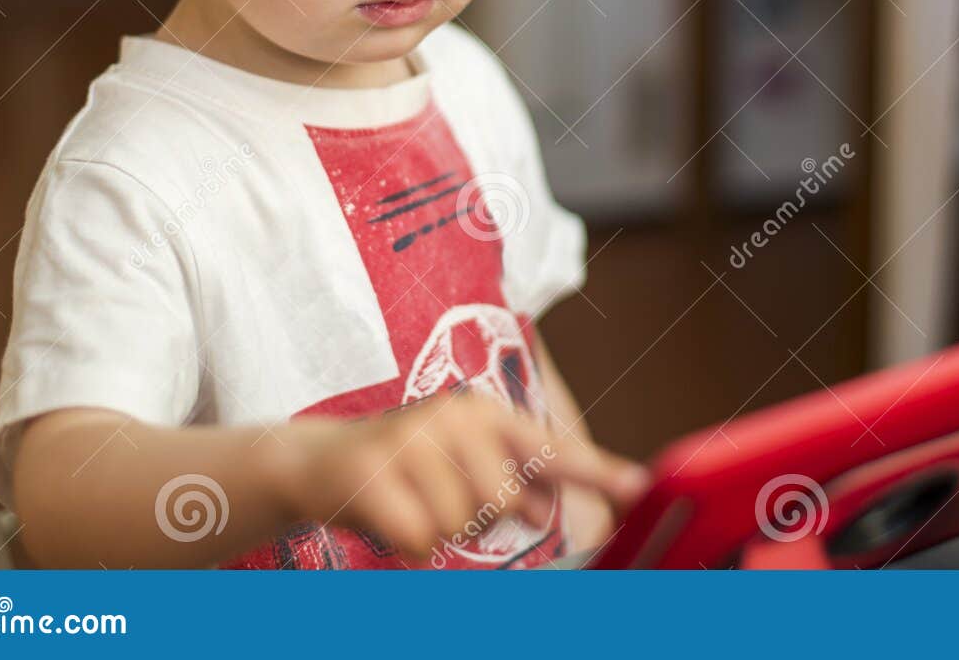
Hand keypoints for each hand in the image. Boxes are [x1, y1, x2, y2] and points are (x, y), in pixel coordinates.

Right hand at [266, 391, 647, 563]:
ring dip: (436, 531)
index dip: (597, 471)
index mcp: (485, 414)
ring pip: (458, 525)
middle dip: (476, 518)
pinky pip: (418, 539)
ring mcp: (412, 441)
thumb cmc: (407, 468)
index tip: (640, 487)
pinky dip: (405, 543)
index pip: (551, 448)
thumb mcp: (463, 463)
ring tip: (409, 501)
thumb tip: (551, 505)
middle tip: (437, 496)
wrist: (318, 461)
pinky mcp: (375, 473)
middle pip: (503, 502)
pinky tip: (387, 515)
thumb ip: (513, 481)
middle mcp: (454, 417)